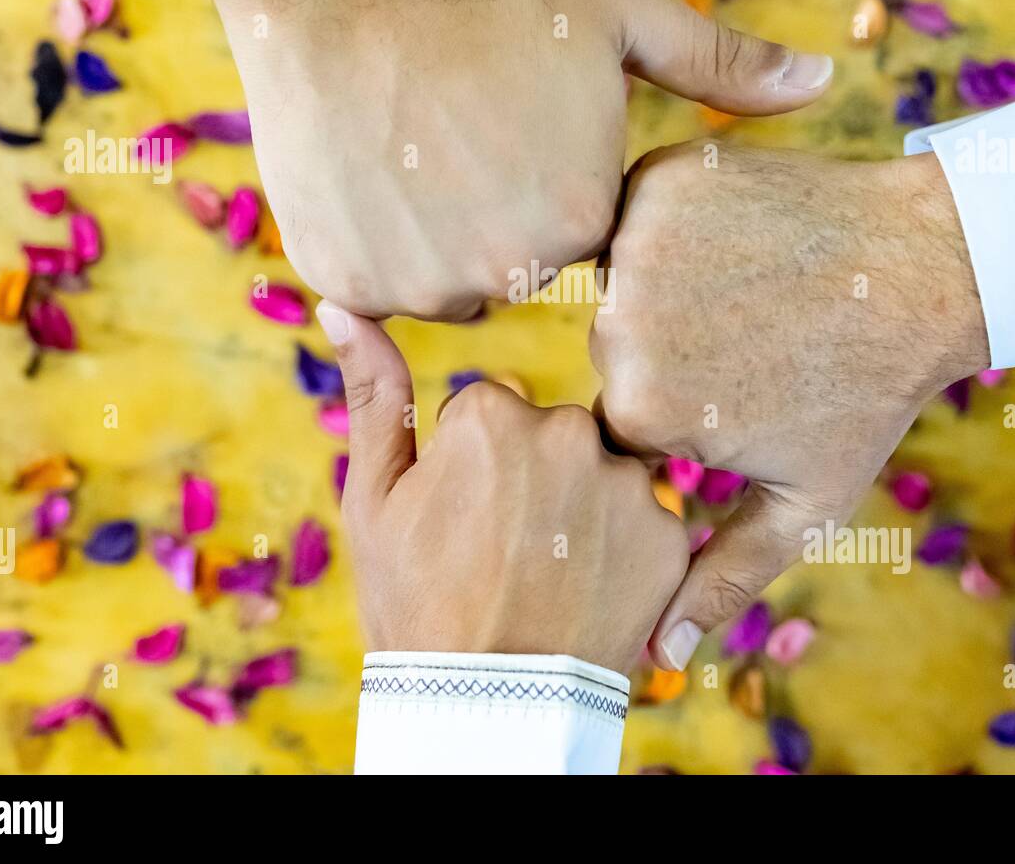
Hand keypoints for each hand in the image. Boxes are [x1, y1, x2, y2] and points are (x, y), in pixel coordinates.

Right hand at [214, 0, 832, 320]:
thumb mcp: (621, 16)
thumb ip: (723, 68)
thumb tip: (826, 83)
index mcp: (582, 218)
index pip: (581, 232)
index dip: (546, 173)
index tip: (515, 123)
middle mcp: (508, 271)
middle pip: (515, 267)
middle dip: (495, 214)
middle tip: (461, 131)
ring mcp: (419, 283)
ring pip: (445, 281)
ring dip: (434, 235)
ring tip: (413, 146)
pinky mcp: (345, 280)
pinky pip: (376, 282)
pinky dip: (372, 240)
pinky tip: (370, 169)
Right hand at [317, 302, 687, 674]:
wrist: (488, 709)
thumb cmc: (416, 603)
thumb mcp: (374, 500)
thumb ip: (374, 393)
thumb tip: (342, 305)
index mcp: (492, 413)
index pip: (490, 414)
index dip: (470, 469)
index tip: (461, 521)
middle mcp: (570, 432)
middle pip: (552, 436)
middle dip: (532, 479)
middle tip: (506, 551)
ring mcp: (629, 485)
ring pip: (603, 473)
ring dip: (583, 509)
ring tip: (549, 573)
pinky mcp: (672, 536)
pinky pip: (648, 519)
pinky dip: (626, 547)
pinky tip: (593, 586)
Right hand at [590, 144, 989, 669]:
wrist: (926, 267)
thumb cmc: (866, 392)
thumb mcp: (800, 503)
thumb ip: (719, 576)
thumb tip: (655, 655)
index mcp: (643, 408)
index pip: (627, 418)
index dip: (688, 408)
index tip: (748, 385)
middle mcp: (620, 326)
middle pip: (619, 348)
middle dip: (674, 348)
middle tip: (759, 335)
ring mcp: (638, 243)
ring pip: (623, 279)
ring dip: (669, 284)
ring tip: (753, 285)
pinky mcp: (661, 179)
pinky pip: (636, 210)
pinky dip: (675, 220)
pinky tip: (742, 235)